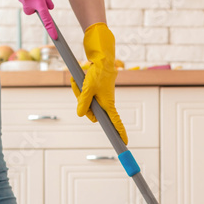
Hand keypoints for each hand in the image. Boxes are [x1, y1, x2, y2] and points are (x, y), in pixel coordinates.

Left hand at [71, 22, 127, 144]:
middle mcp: (105, 104)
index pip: (115, 122)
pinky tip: (78, 81)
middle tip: (79, 88)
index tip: (125, 143)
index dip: (119, 132)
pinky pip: (84, 97)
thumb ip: (83, 102)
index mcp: (108, 105)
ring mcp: (100, 99)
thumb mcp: (87, 88)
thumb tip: (80, 114)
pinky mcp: (95, 94)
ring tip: (78, 81)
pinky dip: (79, 90)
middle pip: (91, 113)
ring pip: (85, 104)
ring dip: (79, 94)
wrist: (101, 61)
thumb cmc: (98, 74)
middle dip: (82, 104)